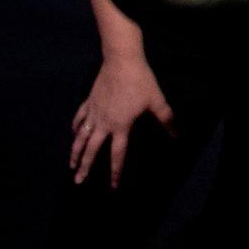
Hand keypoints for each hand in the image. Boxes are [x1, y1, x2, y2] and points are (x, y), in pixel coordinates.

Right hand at [70, 53, 175, 187]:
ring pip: (80, 137)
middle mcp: (104, 123)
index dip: (115, 172)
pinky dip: (75, 127)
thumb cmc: (141, 81)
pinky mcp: (89, 101)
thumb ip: (166, 119)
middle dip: (85, 167)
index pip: (117, 154)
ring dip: (75, 152)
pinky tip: (73, 134)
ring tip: (71, 165)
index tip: (112, 187)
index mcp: (121, 126)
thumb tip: (177, 135)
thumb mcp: (156, 101)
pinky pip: (79, 118)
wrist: (122, 61)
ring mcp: (94, 112)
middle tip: (78, 181)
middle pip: (92, 150)